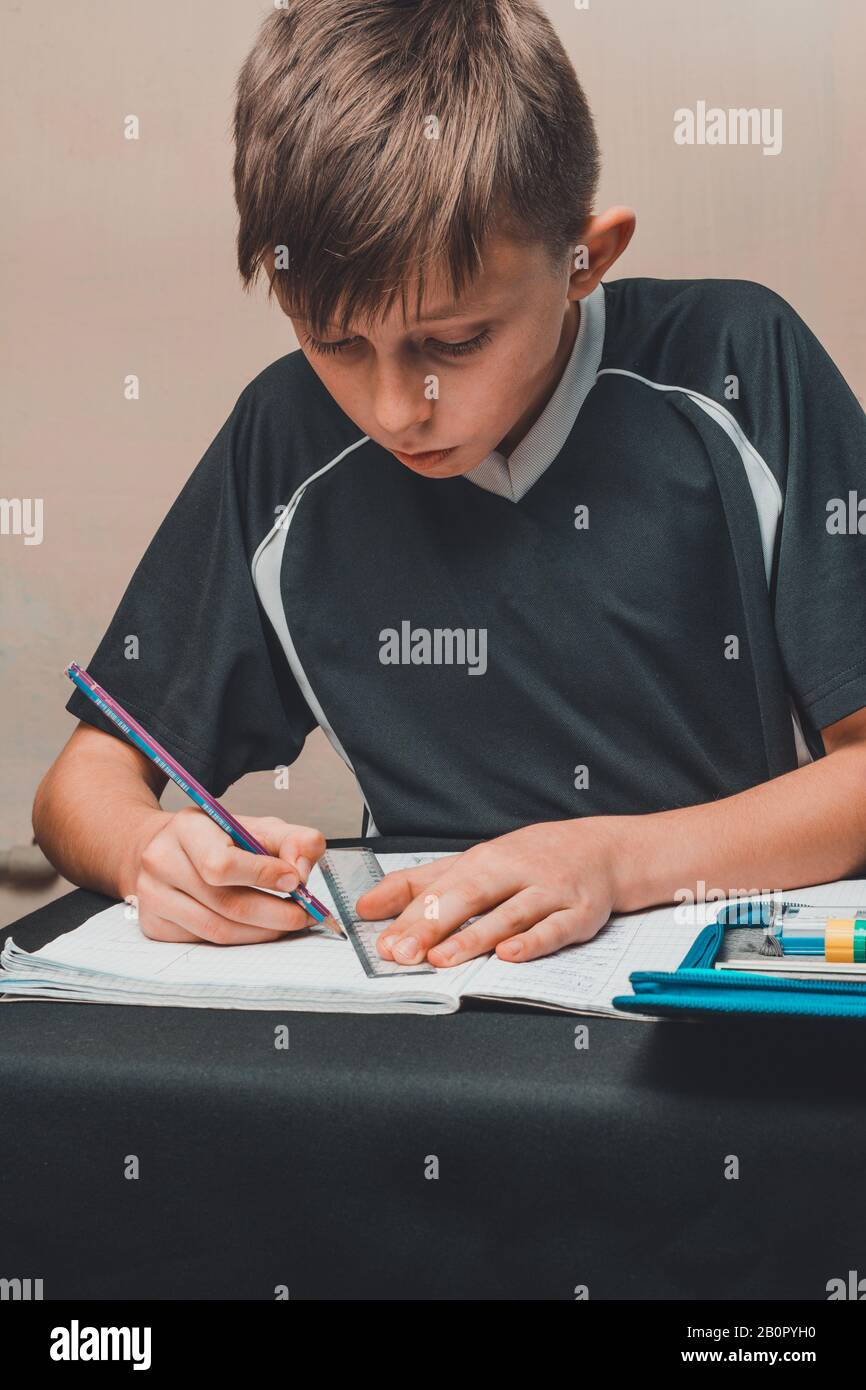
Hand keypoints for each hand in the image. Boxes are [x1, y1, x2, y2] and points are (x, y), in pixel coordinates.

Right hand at [130, 808, 326, 943]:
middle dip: (276, 913)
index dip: (264, 877)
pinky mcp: (154, 925)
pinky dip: (240, 939)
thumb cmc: (214, 838)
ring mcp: (152, 897)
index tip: (295, 881)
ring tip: (287, 922)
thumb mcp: (255, 826)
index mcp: (187, 828)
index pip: (223, 864)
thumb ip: (291, 840)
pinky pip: (205, 942)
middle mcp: (162, 861)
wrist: (163, 848)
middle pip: (226, 903)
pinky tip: (257, 928)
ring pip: (218, 930)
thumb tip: (301, 871)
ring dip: (262, 932)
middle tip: (305, 913)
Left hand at [355, 819, 620, 966]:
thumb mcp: (474, 864)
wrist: (603, 850)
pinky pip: (556, 929)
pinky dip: (534, 942)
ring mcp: (548, 891)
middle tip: (403, 952)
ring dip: (475, 937)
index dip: (409, 917)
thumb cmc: (531, 860)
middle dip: (433, 925)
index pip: (440, 888)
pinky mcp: (579, 913)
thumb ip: (420, 885)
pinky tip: (511, 954)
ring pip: (509, 914)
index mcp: (483, 860)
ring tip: (442, 959)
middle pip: (469, 896)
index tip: (382, 941)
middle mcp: (514, 872)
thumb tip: (367, 905)